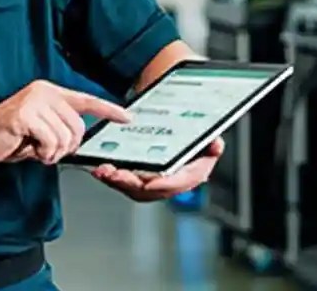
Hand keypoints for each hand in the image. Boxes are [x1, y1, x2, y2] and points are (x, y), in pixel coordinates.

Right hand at [0, 81, 130, 165]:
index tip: (127, 117)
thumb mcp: (39, 130)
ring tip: (36, 150)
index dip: (109, 110)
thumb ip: (59, 128)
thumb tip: (80, 139)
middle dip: (67, 147)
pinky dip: (44, 154)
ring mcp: (34, 101)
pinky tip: (30, 150)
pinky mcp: (25, 114)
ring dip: (53, 153)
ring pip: (66, 137)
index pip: (86, 99)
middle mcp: (43, 91)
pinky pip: (51, 141)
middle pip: (79, 126)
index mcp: (48, 92)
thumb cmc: (5, 138)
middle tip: (48, 151)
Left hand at [92, 138, 223, 201]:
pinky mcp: (138, 179)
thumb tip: (216, 144)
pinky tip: (100, 168)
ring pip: (133, 188)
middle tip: (116, 173)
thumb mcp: (202, 131)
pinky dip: (111, 176)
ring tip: (103, 170)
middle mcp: (173, 182)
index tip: (151, 182)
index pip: (180, 183)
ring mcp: (154, 183)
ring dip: (117, 180)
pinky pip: (124, 182)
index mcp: (192, 173)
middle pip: (150, 189)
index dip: (166, 184)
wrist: (176, 127)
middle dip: (131, 183)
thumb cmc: (190, 131)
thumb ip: (210, 140)